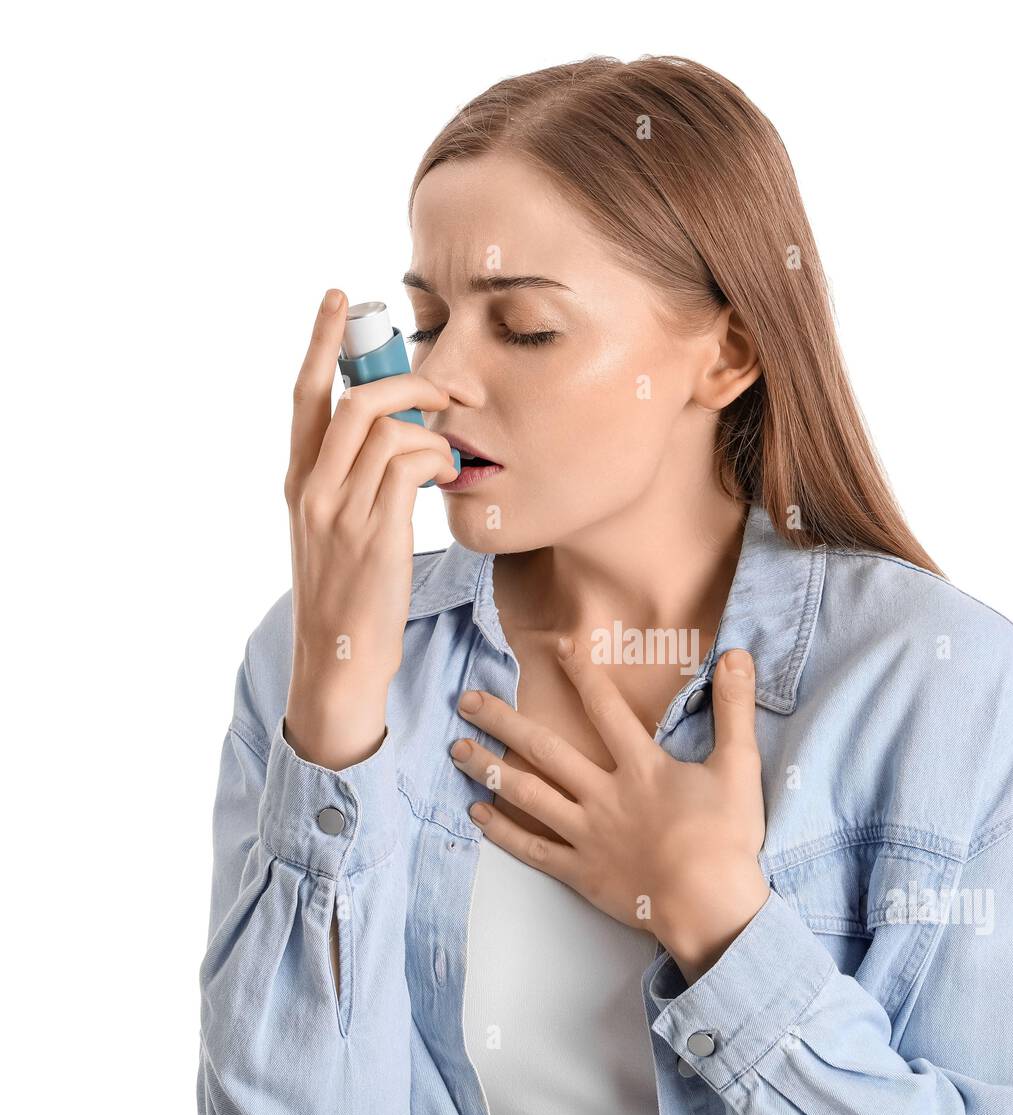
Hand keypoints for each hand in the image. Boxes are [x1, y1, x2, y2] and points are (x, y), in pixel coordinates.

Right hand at [283, 288, 459, 767]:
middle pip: (356, 399)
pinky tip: (451, 476)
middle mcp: (313, 488)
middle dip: (411, 379)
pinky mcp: (376, 535)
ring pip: (386, 428)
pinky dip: (437, 459)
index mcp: (300, 481)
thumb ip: (353, 483)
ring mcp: (342, 510)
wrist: (338, 659)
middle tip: (450, 390)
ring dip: (433, 428)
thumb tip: (397, 442)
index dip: (322, 340)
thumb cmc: (348, 596)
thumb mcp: (334, 531)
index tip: (341, 298)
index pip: (304, 394)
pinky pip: (409, 467)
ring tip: (452, 453)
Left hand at [448, 638, 772, 983]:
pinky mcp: (579, 872)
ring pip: (528, 795)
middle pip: (546, 750)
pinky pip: (532, 849)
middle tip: (467, 699)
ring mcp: (586, 834)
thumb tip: (738, 654)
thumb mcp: (740, 766)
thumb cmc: (726, 839)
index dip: (583, 676)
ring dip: (490, 768)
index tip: (558, 649)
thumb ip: (736, 709)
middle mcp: (604, 794)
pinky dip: (502, 831)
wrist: (708, 905)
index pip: (606, 710)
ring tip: (457, 749)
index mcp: (641, 767)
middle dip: (504, 720)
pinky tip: (477, 813)